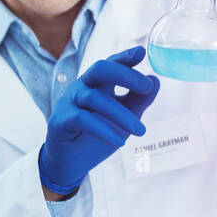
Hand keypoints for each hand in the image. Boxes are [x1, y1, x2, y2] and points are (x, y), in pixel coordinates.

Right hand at [38, 46, 159, 195]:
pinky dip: (103, 130)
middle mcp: (82, 88)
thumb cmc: (96, 136)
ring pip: (95, 99)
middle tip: (147, 87)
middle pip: (99, 69)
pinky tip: (119, 141)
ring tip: (141, 131)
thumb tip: (155, 81)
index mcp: (97, 84)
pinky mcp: (61, 121)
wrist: (71, 162)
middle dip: (124, 74)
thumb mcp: (124, 117)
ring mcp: (69, 103)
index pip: (111, 64)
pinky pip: (83, 119)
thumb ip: (139, 100)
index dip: (125, 57)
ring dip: (122, 115)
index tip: (142, 53)